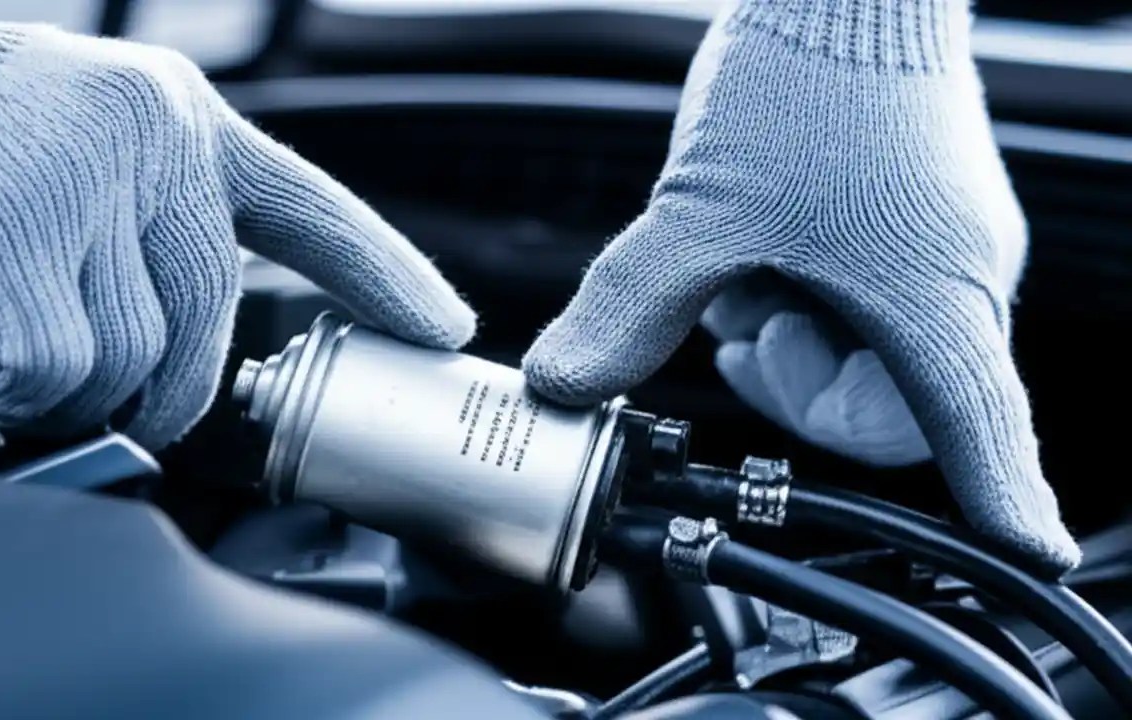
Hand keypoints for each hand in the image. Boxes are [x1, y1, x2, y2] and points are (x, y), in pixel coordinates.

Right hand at [0, 0, 473, 450]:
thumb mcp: (104, 136)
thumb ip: (168, 215)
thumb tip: (206, 332)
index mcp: (183, 121)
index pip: (314, 208)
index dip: (388, 275)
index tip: (442, 329)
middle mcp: (151, 143)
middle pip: (213, 324)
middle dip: (171, 387)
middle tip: (122, 392)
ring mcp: (85, 186)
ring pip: (132, 359)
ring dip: (79, 390)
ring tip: (24, 355)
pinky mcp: (16, 237)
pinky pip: (58, 370)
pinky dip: (21, 393)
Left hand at [523, 0, 1078, 572]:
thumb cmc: (806, 76)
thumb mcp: (699, 211)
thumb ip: (632, 310)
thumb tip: (565, 386)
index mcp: (934, 295)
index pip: (981, 428)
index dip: (1005, 501)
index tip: (1033, 555)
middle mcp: (956, 281)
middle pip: (882, 406)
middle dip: (795, 386)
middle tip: (743, 328)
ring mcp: (938, 252)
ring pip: (862, 353)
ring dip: (786, 335)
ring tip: (745, 269)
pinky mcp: (909, 225)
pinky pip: (858, 301)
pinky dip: (797, 294)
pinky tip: (758, 249)